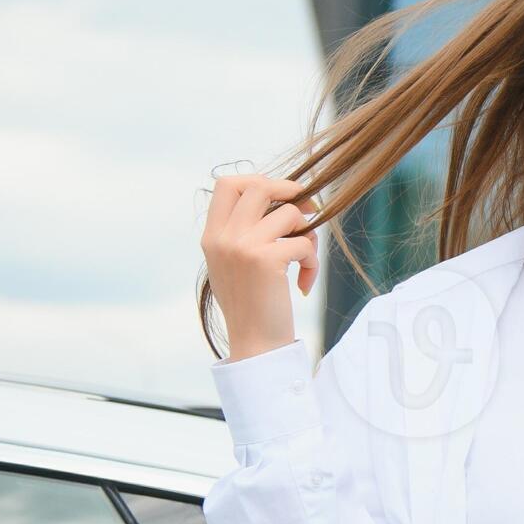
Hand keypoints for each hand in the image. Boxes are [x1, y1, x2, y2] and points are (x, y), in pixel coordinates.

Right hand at [202, 172, 317, 360]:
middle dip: (291, 193)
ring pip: (290, 214)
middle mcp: (223, 237)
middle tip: (308, 210)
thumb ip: (245, 231)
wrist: (254, 342)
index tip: (281, 195)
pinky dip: (311, 261)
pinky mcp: (266, 260)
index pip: (227, 184)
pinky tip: (303, 282)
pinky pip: (304, 242)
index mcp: (212, 235)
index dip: (258, 180)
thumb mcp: (235, 263)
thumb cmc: (251, 304)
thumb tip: (283, 199)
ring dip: (308, 234)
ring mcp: (242, 246)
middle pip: (260, 186)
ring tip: (304, 259)